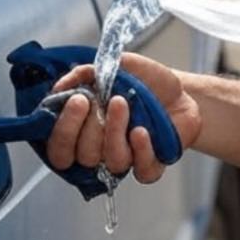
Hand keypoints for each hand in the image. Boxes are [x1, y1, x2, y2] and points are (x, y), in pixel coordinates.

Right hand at [44, 52, 200, 183]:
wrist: (180, 90)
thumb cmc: (143, 82)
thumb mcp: (112, 67)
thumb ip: (83, 74)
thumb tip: (59, 87)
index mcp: (84, 131)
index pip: (60, 149)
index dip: (63, 130)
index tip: (76, 100)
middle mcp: (102, 149)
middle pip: (83, 157)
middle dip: (88, 128)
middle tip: (94, 100)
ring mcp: (127, 159)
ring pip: (113, 161)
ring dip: (114, 131)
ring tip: (122, 103)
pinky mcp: (151, 165)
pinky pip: (143, 172)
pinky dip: (142, 151)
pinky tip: (141, 131)